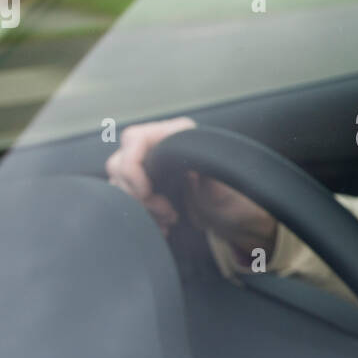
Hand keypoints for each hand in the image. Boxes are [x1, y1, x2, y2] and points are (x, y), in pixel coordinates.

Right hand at [105, 117, 276, 254]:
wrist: (237, 219)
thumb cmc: (237, 199)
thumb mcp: (226, 189)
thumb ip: (209, 177)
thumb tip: (193, 170)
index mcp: (178, 133)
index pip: (134, 140)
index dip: (132, 169)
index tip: (146, 194)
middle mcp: (161, 143)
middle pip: (120, 162)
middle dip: (136, 193)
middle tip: (166, 211)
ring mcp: (151, 164)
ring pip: (120, 182)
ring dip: (139, 206)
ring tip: (168, 219)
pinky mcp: (148, 184)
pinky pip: (127, 197)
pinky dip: (140, 213)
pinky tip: (161, 224)